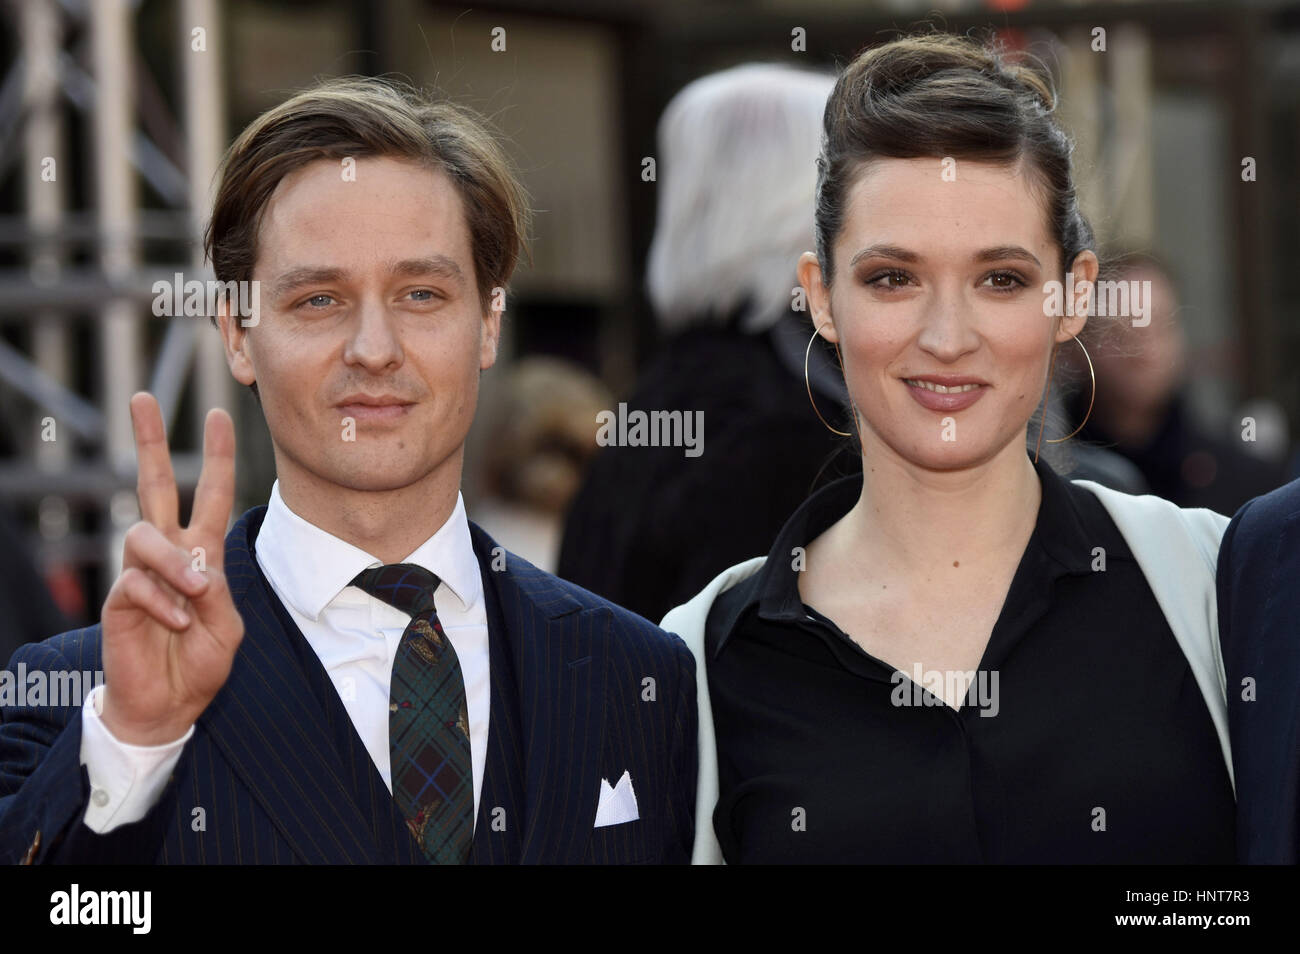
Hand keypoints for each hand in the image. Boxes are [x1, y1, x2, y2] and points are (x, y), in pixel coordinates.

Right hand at [98, 393, 244, 745]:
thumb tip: (197, 568)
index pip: (210, 495)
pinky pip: (137, 583)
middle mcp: (169, 555)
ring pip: (145, 536)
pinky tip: (177, 622)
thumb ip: (219, 594)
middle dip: (150, 441)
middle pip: (154, 486)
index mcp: (202, 554)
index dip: (217, 457)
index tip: (219, 416)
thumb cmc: (200, 664)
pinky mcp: (118, 600)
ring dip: (176, 565)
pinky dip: (165, 603)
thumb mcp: (229, 627)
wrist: (170, 707)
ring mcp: (140, 574)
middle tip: (143, 398)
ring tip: (196, 595)